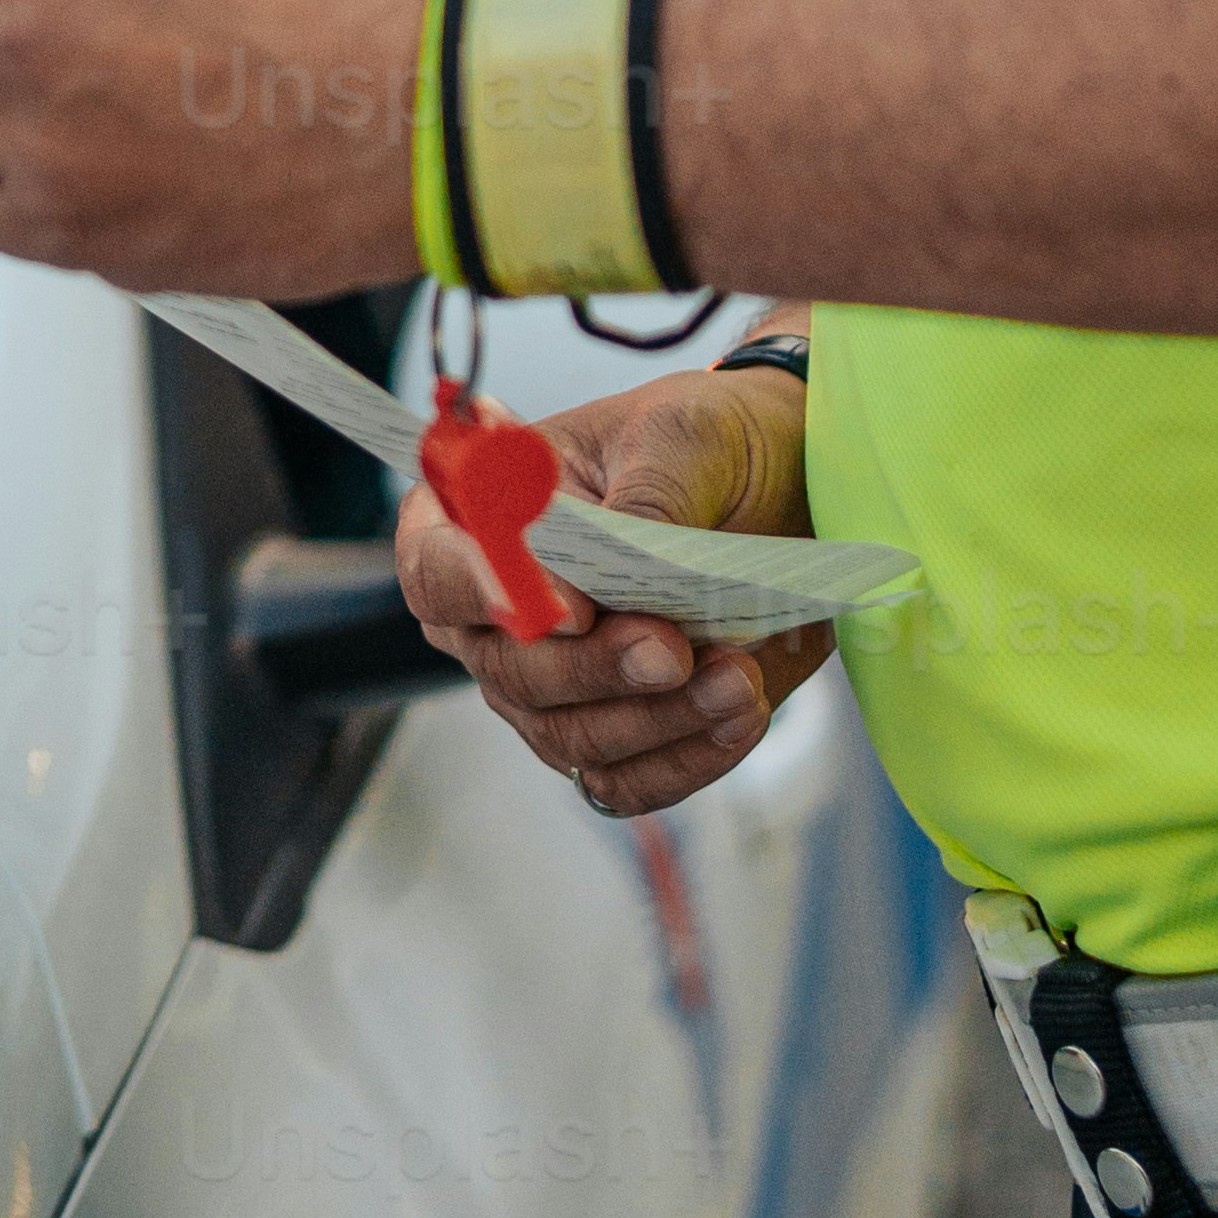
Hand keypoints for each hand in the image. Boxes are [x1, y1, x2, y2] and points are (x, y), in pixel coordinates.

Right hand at [398, 346, 832, 822]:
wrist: (782, 489)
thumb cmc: (705, 443)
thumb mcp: (683, 436)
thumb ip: (645, 499)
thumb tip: (622, 575)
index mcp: (479, 516)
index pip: (436, 569)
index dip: (485, 594)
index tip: (571, 609)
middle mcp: (494, 614)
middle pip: (506, 670)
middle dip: (595, 669)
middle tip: (673, 649)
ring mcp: (548, 685)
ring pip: (570, 736)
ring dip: (656, 719)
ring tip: (738, 681)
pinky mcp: (613, 735)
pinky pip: (626, 781)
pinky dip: (685, 759)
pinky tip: (738, 715)